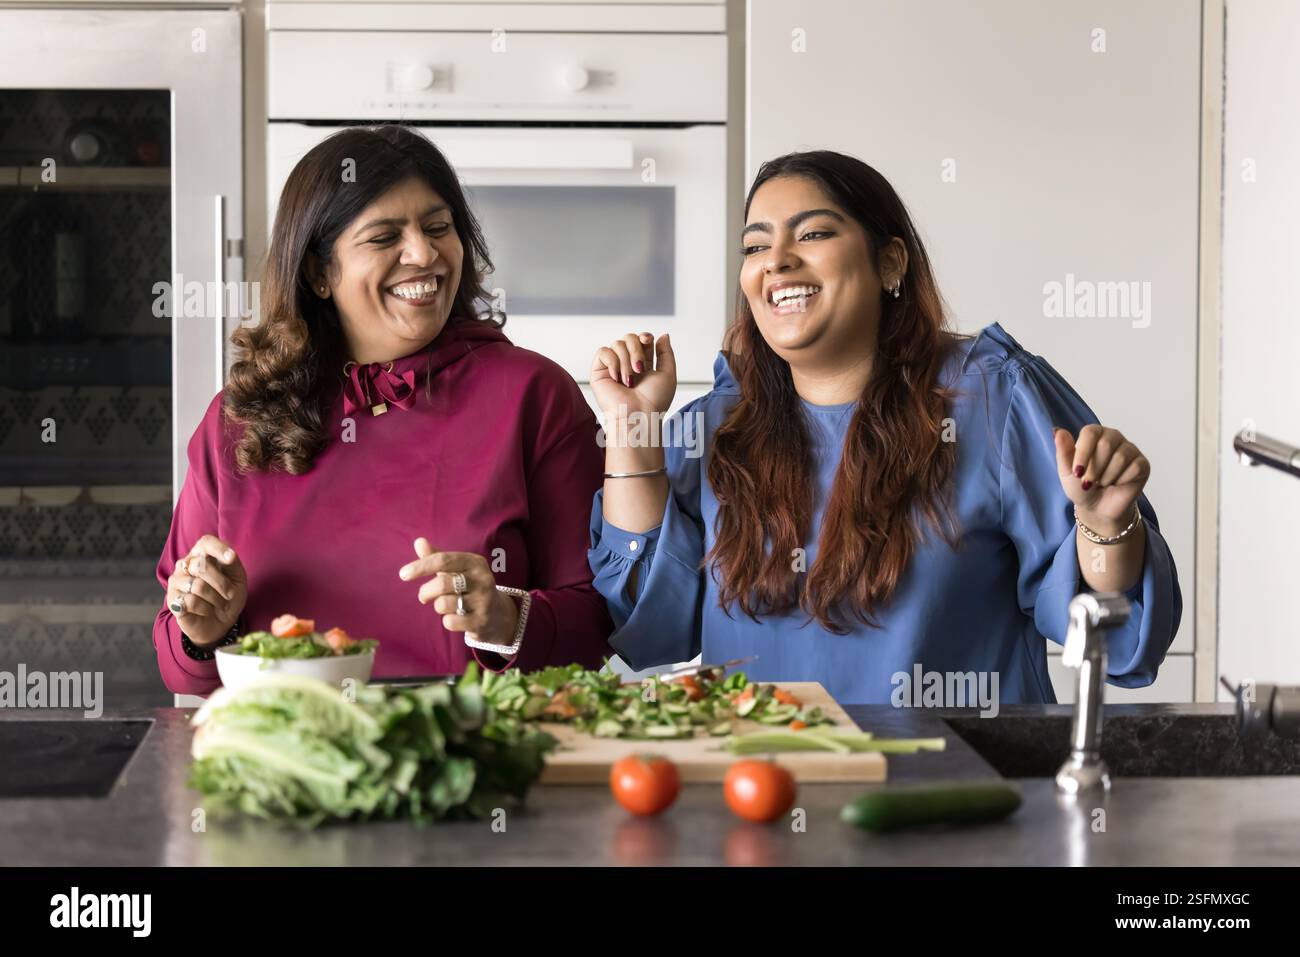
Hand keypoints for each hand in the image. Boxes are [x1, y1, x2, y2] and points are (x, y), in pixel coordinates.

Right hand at [166, 534, 247, 645]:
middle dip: (222, 583)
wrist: (220, 622)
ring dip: (216, 599)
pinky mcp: (172, 599)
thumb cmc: (228, 596)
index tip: (231, 559)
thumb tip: (230, 555)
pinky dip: (205, 609)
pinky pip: (191, 602)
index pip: (206, 543)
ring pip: (198, 586)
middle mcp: (186, 564)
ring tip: (219, 604)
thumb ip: (233, 564)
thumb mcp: (237, 579)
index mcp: (203, 554)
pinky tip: (206, 610)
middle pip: (201, 566)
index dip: (218, 549)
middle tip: (230, 594)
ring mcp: (176, 581)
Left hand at [399, 538, 518, 645]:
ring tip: (446, 606)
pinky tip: (457, 618)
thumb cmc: (469, 587)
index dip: (420, 567)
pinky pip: (450, 622)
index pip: (443, 560)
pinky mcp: (481, 621)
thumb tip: (418, 541)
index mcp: (475, 562)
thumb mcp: (456, 570)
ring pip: (443, 604)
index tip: (403, 574)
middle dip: (425, 592)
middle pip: (441, 584)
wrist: (498, 614)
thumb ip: (436, 557)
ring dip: (438, 607)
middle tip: (423, 597)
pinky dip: (447, 621)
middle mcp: (482, 579)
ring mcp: (484, 601)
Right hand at [590, 331, 676, 420]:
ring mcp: (612, 367)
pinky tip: (617, 378)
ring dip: (626, 361)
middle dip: (636, 349)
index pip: (642, 340)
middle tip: (639, 369)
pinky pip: (603, 351)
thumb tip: (663, 335)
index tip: (647, 340)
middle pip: (629, 337)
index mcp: (642, 363)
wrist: (638, 416)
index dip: (645, 336)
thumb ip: (666, 353)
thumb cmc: (654, 402)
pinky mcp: (599, 371)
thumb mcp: (668, 374)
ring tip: (629, 381)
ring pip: (617, 343)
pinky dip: (612, 362)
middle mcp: (627, 363)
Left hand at [1053, 425, 1149, 534]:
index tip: (1077, 472)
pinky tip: (1117, 484)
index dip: (1084, 453)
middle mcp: (1113, 437)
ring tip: (1102, 483)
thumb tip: (1057, 431)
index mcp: (1094, 434)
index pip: (1090, 432)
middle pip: (1106, 444)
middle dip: (1094, 469)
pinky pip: (1134, 468)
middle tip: (1089, 482)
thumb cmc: (1080, 486)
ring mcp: (1129, 449)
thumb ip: (1063, 451)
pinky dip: (1121, 481)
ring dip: (1106, 477)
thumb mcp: (1066, 472)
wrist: (1097, 508)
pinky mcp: (1142, 463)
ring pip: (1120, 458)